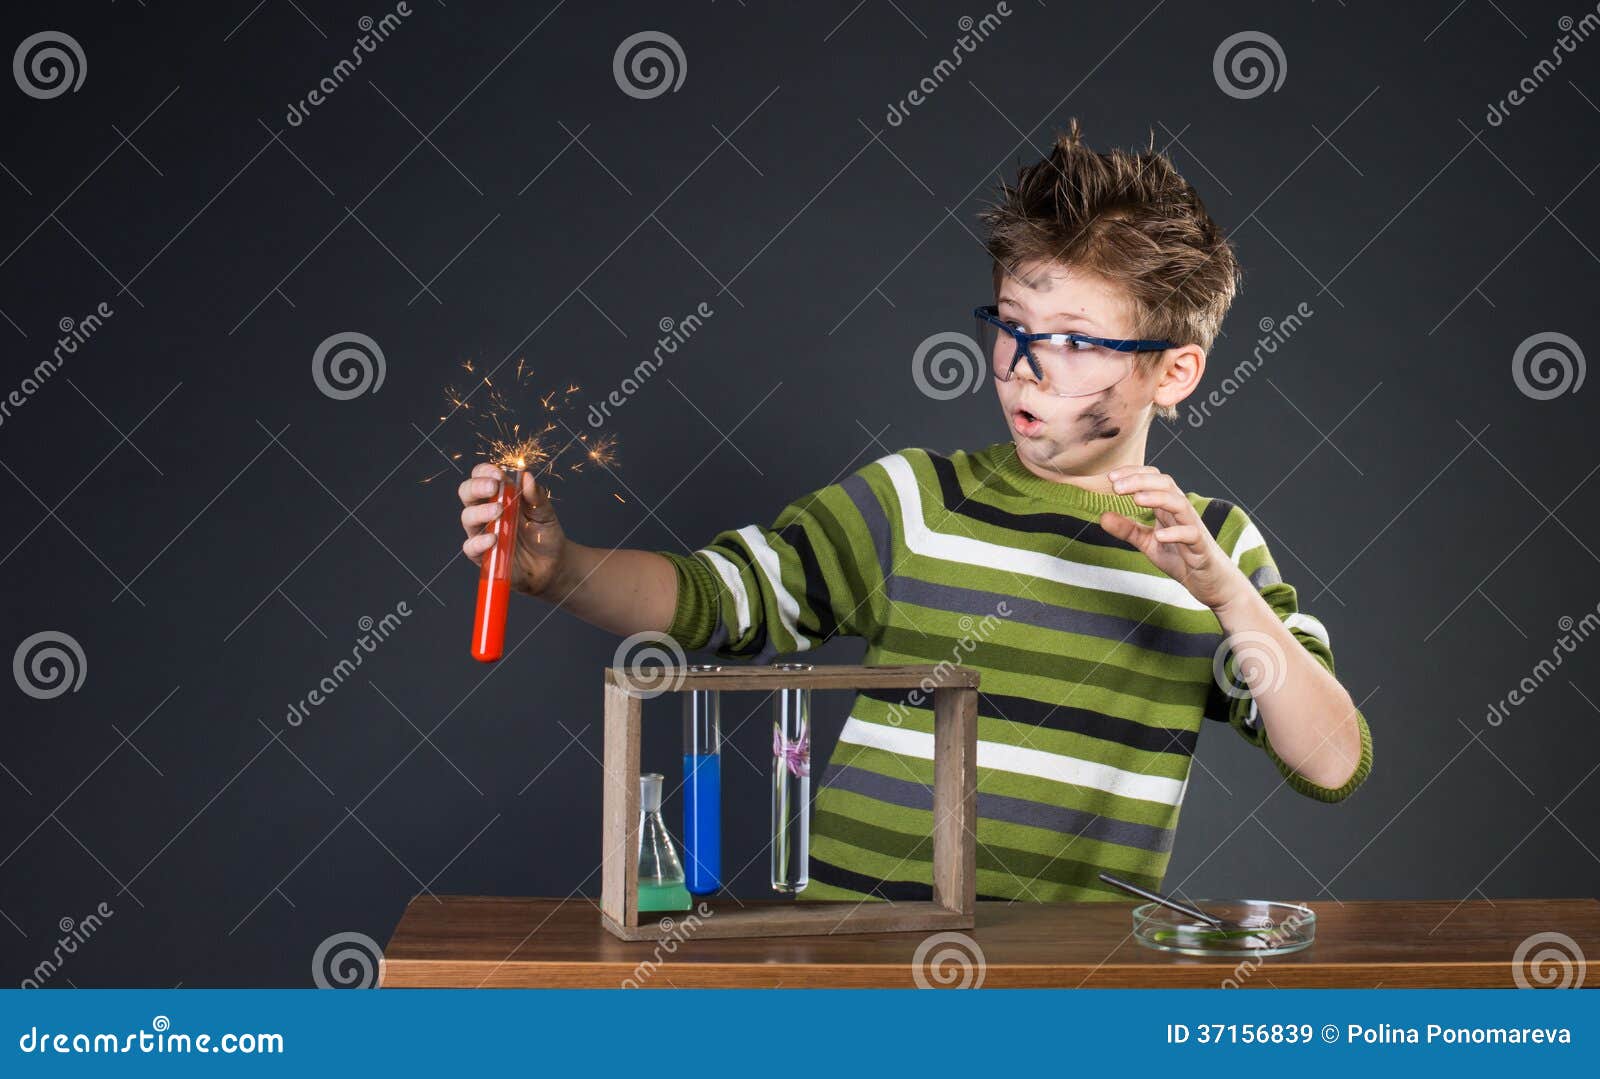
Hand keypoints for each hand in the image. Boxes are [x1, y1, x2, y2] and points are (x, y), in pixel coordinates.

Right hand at [458, 463, 566, 597]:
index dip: (485, 471)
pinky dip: (479, 542)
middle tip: (493, 487)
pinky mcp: (482, 555)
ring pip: (467, 517)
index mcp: (500, 495)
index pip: (481, 476)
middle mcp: (486, 510)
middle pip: (467, 492)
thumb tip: (526, 476)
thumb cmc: (545, 535)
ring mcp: (482, 532)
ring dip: (481, 512)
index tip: (498, 474)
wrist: (551, 565)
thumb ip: (537, 496)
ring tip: (499, 512)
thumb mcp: (546, 513)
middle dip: (477, 486)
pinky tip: (493, 539)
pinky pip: (471, 546)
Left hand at [1098, 466, 1249, 611]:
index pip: (1153, 479)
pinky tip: (1158, 536)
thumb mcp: (1148, 543)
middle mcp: (1181, 512)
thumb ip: (1128, 530)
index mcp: (1167, 508)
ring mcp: (1192, 527)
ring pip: (1180, 503)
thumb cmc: (1181, 557)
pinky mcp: (1201, 547)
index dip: (1133, 473)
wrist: (1210, 581)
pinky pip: (1191, 534)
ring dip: (1157, 499)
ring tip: (1136, 500)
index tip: (1109, 477)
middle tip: (1115, 486)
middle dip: (1140, 481)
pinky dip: (1175, 533)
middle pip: (1165, 484)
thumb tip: (1102, 516)